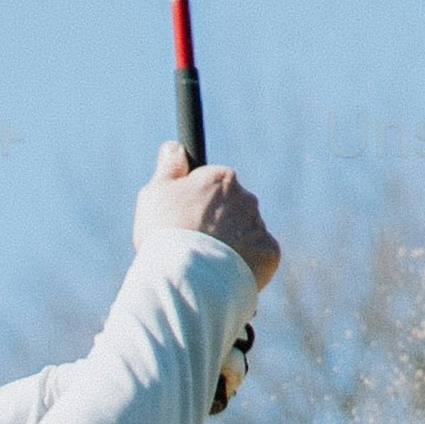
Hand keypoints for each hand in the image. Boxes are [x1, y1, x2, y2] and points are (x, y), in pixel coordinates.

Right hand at [135, 144, 279, 288]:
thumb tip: (174, 147)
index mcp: (222, 179)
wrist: (188, 276)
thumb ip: (168, 169)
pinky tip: (224, 274)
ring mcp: (260, 226)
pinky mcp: (269, 253)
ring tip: (208, 265)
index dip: (198, 205)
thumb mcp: (155, 194)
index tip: (186, 222)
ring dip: (232, 244)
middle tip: (196, 246)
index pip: (215, 185)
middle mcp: (247, 198)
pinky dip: (246, 264)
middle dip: (219, 224)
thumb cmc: (165, 233)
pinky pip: (258, 256)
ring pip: (246, 233)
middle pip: (233, 209)